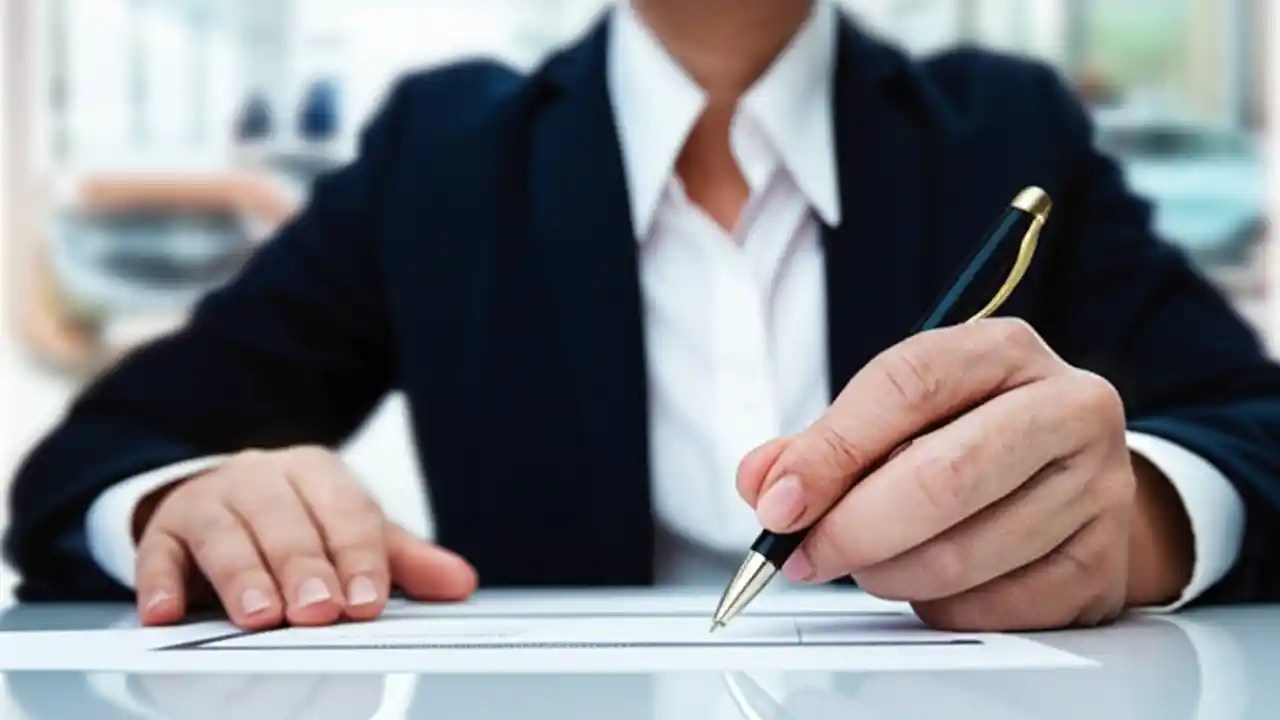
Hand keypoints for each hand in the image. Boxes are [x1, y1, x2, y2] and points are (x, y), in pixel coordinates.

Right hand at [134, 446, 477, 628]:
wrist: (219, 497)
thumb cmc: (297, 520)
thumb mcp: (350, 531)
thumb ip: (403, 559)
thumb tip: (462, 584)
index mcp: (316, 473)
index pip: (344, 512)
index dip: (357, 557)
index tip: (367, 601)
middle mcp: (261, 478)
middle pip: (285, 521)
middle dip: (303, 566)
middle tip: (317, 611)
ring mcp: (209, 501)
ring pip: (225, 534)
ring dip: (241, 575)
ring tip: (258, 615)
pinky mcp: (164, 531)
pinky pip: (158, 554)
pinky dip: (161, 583)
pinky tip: (167, 613)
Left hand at [738, 318, 1192, 630]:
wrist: (1069, 478)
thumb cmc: (969, 436)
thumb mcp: (896, 415)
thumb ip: (823, 445)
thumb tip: (762, 481)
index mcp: (1005, 351)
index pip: (908, 387)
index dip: (831, 451)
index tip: (776, 502)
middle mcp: (1069, 408)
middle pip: (943, 477)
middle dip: (851, 528)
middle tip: (802, 554)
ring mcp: (1098, 489)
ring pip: (962, 556)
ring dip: (886, 574)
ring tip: (865, 562)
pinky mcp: (1103, 566)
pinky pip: (992, 609)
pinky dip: (937, 607)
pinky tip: (927, 583)